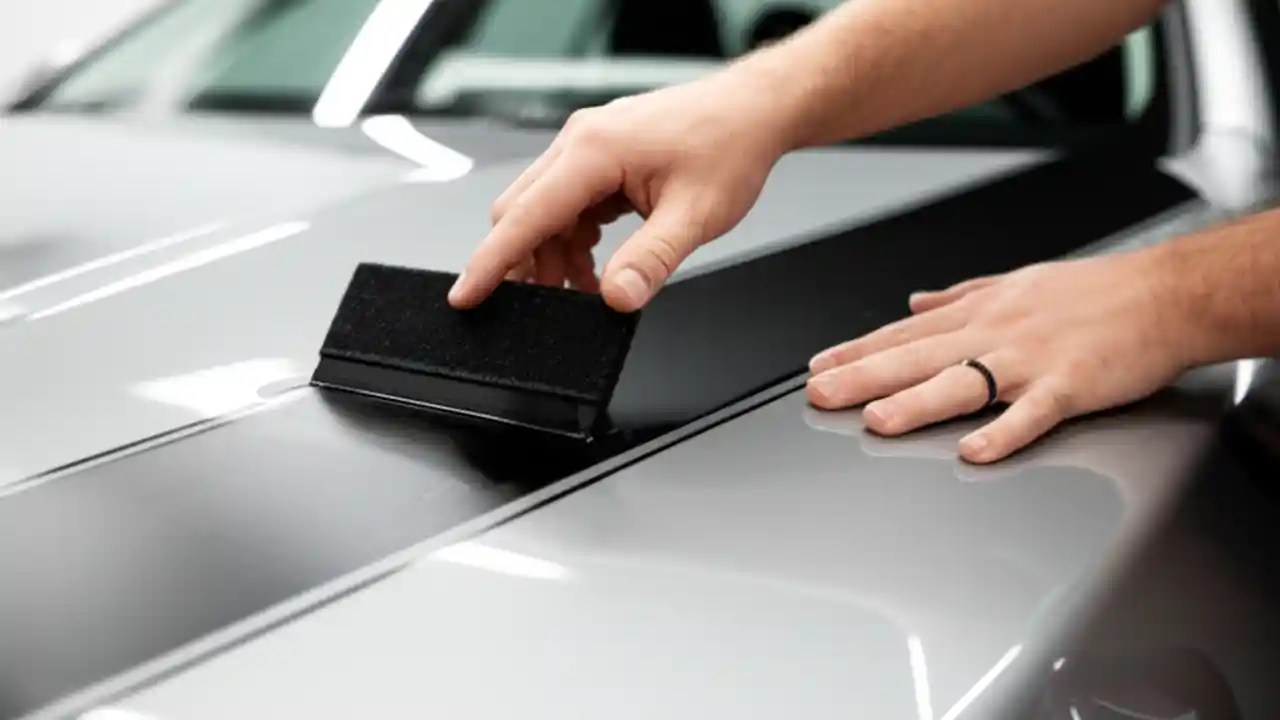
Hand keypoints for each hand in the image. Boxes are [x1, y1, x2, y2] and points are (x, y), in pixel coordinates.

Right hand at [448, 72, 793, 311]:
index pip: (524, 216)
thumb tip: (616, 298)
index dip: (490, 262)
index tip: (466, 295)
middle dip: (525, 265)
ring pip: (544, 212)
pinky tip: (598, 265)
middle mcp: (580, 142)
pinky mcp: (601, 156)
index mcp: (594, 151)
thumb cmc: (730, 146)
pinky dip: (574, 239)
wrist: (754, 111)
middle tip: (547, 308)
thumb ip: (651, 261)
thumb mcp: (695, 216)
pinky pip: (568, 203)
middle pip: (522, 213)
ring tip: (587, 290)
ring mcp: (589, 147)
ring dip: (556, 256)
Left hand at [806, 248, 1194, 462]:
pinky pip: (1031, 412)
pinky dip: (1003, 432)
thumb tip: (916, 300)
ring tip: (876, 419)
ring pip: (963, 382)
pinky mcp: (1070, 384)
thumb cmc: (1093, 292)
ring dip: (917, 401)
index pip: (904, 333)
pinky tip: (974, 450)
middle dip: (864, 376)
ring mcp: (1031, 359)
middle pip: (918, 356)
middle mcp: (996, 333)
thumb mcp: (1014, 281)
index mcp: (980, 313)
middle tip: (819, 395)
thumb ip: (960, 295)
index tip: (817, 366)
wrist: (1164, 294)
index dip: (858, 350)